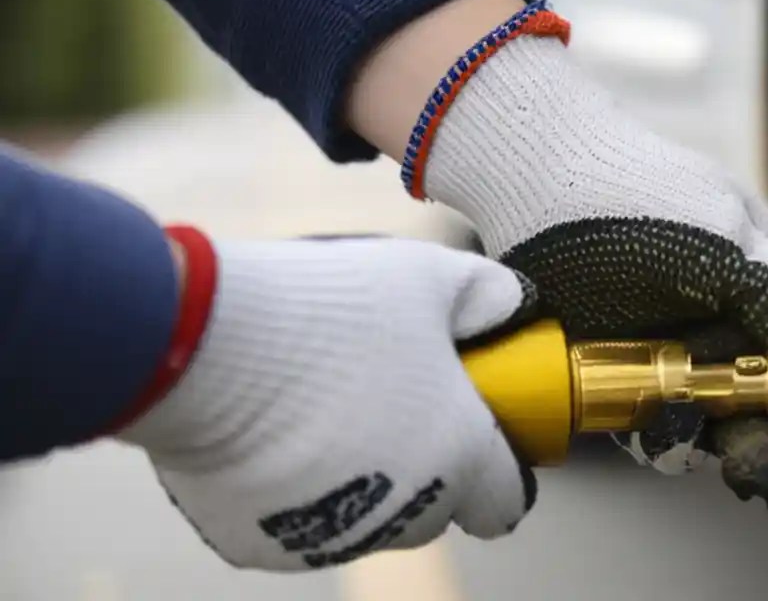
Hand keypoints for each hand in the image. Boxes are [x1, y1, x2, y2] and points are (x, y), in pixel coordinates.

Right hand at [118, 235, 536, 569]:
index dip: (496, 470)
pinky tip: (271, 435)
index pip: (503, 502)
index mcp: (457, 456)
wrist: (199, 344)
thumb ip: (487, 295)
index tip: (476, 437)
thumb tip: (513, 306)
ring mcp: (331, 538)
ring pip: (365, 522)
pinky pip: (293, 525)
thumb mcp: (425, 276)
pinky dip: (293, 493)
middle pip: (433, 511)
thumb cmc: (327, 309)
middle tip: (390, 404)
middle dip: (425, 469)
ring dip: (361, 482)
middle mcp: (403, 512)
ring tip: (322, 409)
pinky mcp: (262, 546)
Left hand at [423, 35, 767, 517]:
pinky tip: (688, 445)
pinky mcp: (626, 385)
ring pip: (733, 431)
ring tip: (764, 475)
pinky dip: (681, 446)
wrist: (532, 176)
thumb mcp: (724, 244)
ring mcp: (680, 362)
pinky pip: (664, 433)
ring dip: (758, 459)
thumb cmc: (633, 191)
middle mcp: (734, 334)